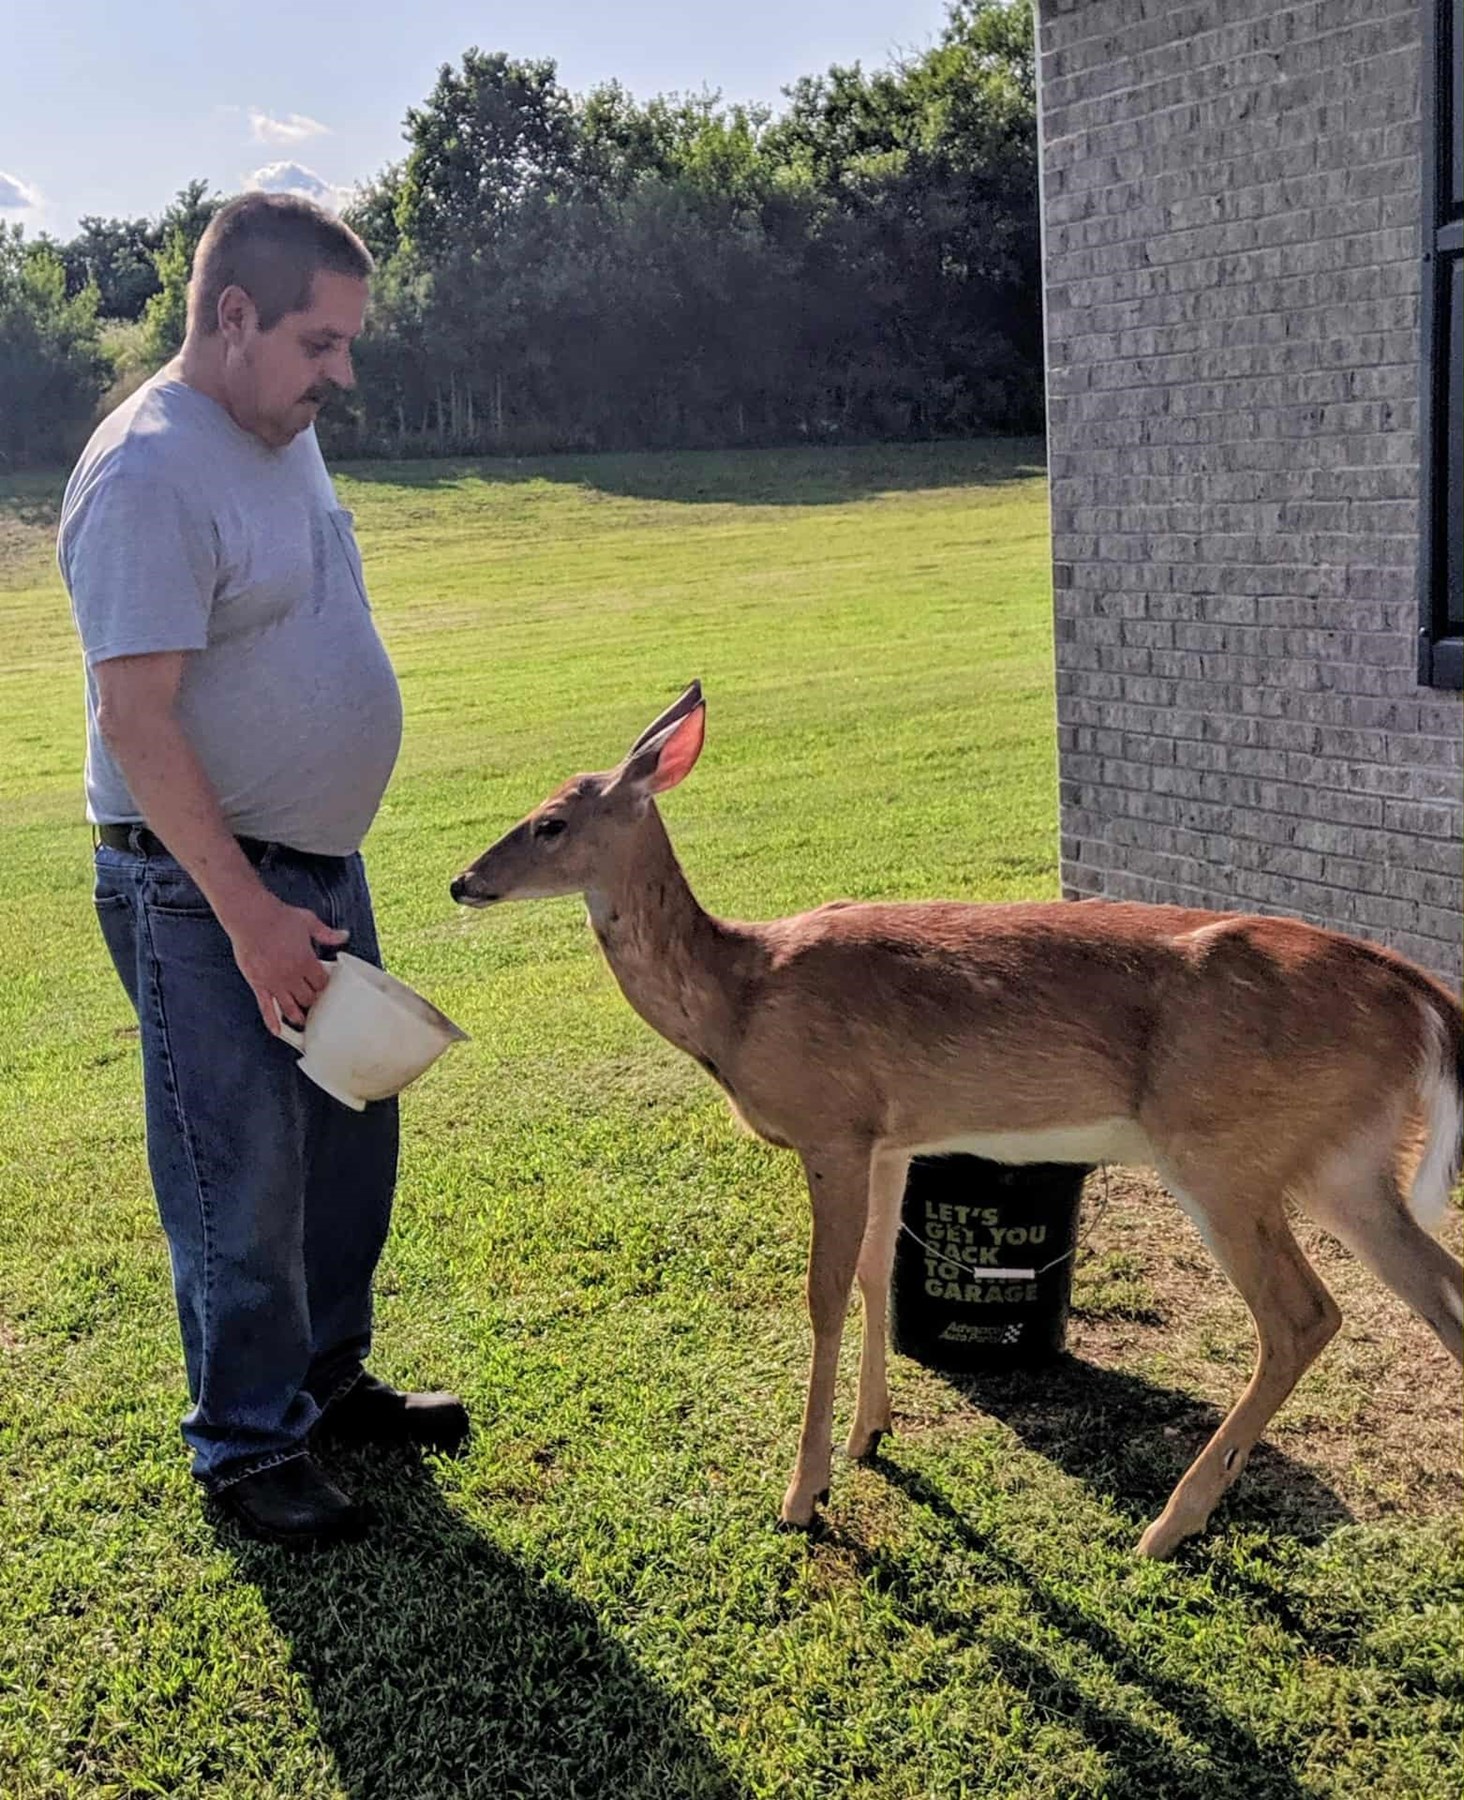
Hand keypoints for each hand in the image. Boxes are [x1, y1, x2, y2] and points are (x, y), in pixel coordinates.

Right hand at [225, 892, 349, 1033]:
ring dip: (299, 1017)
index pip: (322, 983)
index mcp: (306, 962)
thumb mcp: (308, 922)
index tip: (326, 988)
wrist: (250, 916)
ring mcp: (274, 983)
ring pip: (291, 1008)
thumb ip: (327, 933)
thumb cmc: (278, 917)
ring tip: (303, 1022)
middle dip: (314, 1003)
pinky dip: (272, 1021)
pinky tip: (278, 1031)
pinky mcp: (258, 984)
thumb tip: (344, 935)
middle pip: (308, 999)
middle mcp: (292, 976)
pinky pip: (266, 1007)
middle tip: (316, 1006)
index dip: (326, 987)